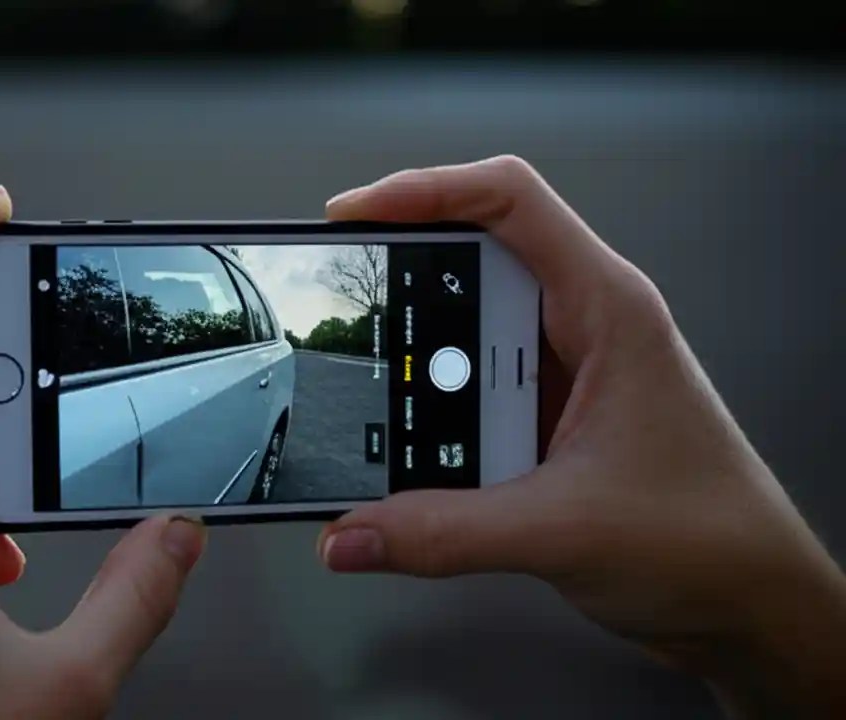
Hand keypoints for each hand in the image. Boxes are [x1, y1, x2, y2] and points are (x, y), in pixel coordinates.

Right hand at [319, 156, 845, 717]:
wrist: (748, 598)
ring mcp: (561, 370)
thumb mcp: (562, 531)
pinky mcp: (543, 415)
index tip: (356, 215)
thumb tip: (350, 532)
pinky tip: (407, 440)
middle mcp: (583, 325)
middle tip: (344, 301)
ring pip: (466, 330)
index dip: (426, 189)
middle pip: (474, 257)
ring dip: (418, 359)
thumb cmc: (707, 538)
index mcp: (608, 310)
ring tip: (371, 384)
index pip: (511, 200)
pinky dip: (432, 408)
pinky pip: (469, 388)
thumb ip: (445, 534)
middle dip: (404, 279)